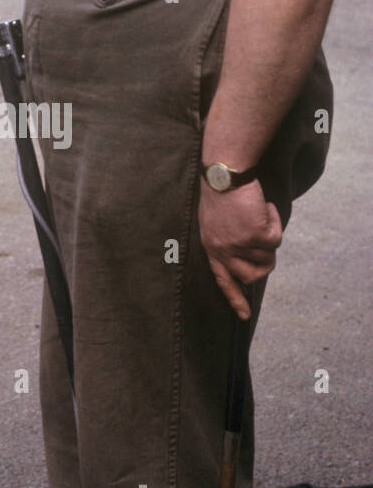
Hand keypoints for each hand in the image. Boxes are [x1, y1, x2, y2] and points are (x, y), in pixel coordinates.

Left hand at [198, 179, 282, 319]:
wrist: (225, 172)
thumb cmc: (222, 191)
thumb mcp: (216, 221)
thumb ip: (227, 242)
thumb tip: (248, 260)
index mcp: (211, 246)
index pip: (222, 279)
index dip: (235, 298)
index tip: (244, 315)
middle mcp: (222, 249)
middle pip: (251, 276)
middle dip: (264, 263)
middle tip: (263, 239)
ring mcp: (238, 244)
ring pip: (268, 256)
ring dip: (268, 235)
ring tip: (255, 214)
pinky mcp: (255, 235)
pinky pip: (276, 238)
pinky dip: (275, 220)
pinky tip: (263, 207)